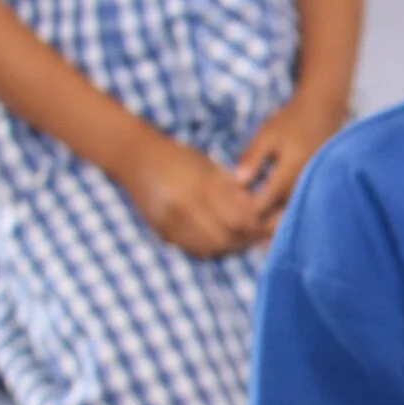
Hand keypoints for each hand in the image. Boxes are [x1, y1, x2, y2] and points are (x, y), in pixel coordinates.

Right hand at [115, 132, 262, 258]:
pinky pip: (191, 247)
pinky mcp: (159, 228)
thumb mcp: (209, 166)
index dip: (257, 226)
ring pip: (209, 246)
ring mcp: (168, 219)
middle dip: (246, 239)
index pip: (238, 219)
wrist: (134, 157)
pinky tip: (221, 240)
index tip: (269, 224)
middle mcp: (182, 205)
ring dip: (230, 246)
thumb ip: (233, 189)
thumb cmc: (178, 157)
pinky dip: (210, 247)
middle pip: (225, 237)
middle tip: (260, 236)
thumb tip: (260, 212)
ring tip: (244, 239)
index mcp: (200, 185)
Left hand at [238, 98, 343, 230]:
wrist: (324, 111)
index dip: (246, 208)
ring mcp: (314, 186)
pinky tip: (271, 200)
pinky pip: (298, 200)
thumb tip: (237, 182)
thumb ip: (252, 158)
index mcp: (289, 172)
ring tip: (252, 212)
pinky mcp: (318, 185)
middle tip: (237, 216)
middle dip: (258, 214)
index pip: (264, 201)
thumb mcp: (267, 135)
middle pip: (277, 211)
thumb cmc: (292, 120)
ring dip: (271, 211)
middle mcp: (305, 183)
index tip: (230, 207)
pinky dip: (283, 203)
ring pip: (288, 208)